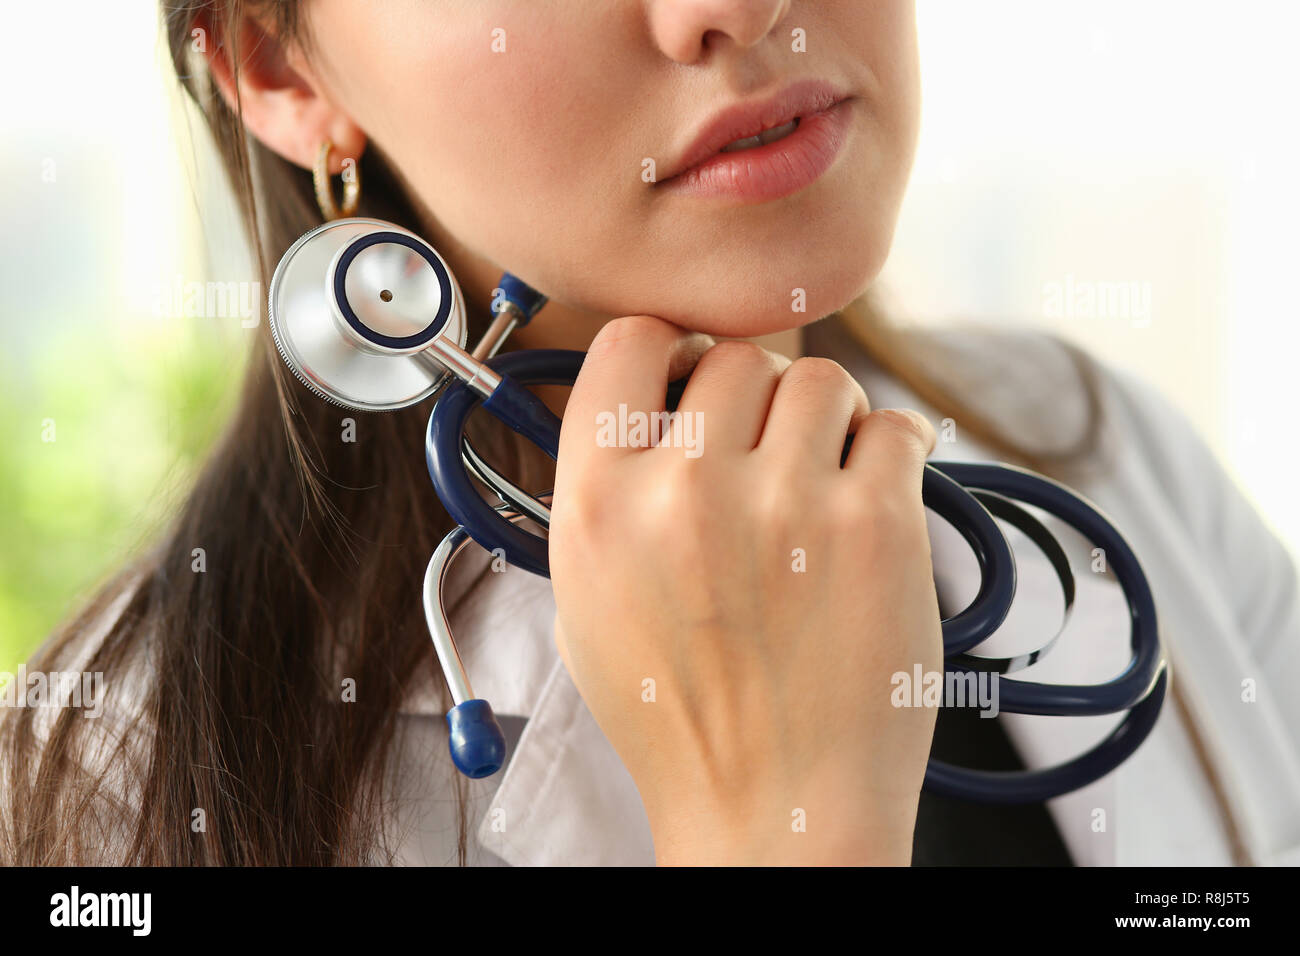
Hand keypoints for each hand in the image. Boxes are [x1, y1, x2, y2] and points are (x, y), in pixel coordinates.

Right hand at [548, 315, 940, 864]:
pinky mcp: (876, 526)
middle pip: (736, 356)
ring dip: (827, 421)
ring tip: (822, 487)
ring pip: (820, 379)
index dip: (670, 350)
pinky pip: (895, 426)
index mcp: (598, 505)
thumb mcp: (588, 600)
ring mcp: (784, 505)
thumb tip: (655, 394)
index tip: (694, 379)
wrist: (772, 810)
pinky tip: (870, 505)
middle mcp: (683, 492)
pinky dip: (890, 453)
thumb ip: (607, 488)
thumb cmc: (680, 714)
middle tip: (769, 459)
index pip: (631, 340)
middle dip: (756, 399)